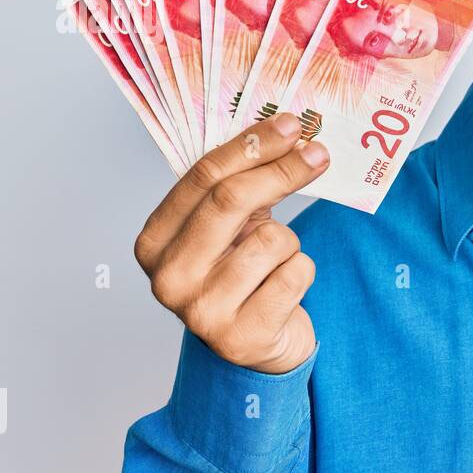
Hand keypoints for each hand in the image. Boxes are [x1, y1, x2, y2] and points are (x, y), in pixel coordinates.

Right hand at [133, 113, 329, 374]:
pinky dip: (301, 273)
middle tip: (319, 153)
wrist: (258, 346)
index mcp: (154, 241)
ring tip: (278, 262)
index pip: (203, 177)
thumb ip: (238, 185)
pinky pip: (295, 274)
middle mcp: (168, 277)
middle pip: (231, 200)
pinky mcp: (242, 337)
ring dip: (290, 243)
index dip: (252, 146)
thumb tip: (287, 132)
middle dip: (282, 170)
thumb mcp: (227, 228)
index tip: (291, 125)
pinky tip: (284, 289)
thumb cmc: (242, 275)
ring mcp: (201, 312)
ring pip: (272, 240)